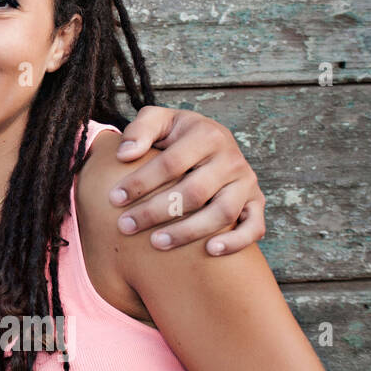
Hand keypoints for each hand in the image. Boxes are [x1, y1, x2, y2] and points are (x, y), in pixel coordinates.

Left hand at [110, 106, 265, 255]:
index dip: (141, 182)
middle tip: (125, 225)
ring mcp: (246, 182)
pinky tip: (209, 251)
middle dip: (155, 212)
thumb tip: (124, 154)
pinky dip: (236, 241)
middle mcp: (231, 159)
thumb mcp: (158, 119)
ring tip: (156, 243)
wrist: (210, 140)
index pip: (171, 163)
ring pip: (222, 213)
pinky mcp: (256, 202)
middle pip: (194, 192)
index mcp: (207, 135)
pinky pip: (254, 227)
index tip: (114, 198)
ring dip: (188, 231)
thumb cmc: (177, 134)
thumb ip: (140, 130)